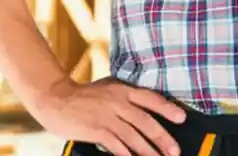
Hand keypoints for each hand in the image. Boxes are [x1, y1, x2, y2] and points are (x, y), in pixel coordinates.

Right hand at [25, 76, 186, 155]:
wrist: (55, 98)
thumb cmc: (84, 96)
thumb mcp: (108, 89)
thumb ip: (125, 98)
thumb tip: (146, 110)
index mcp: (123, 90)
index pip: (151, 98)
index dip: (168, 108)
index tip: (182, 118)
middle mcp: (118, 101)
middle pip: (145, 121)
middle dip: (162, 137)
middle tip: (174, 150)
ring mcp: (106, 116)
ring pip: (133, 135)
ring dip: (148, 150)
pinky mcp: (95, 129)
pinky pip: (115, 144)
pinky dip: (126, 153)